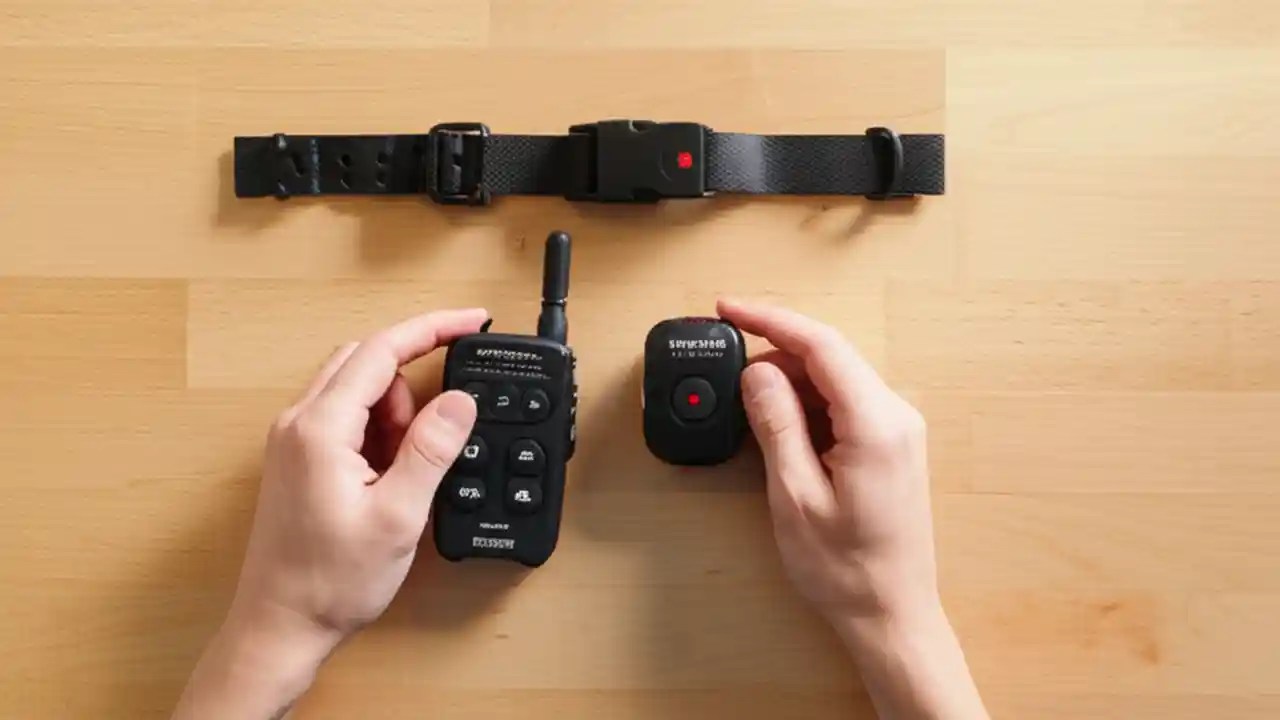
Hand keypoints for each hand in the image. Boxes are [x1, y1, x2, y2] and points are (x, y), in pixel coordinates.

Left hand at [174, 308, 487, 719]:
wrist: (281, 626)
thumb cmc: (329, 582)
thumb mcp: (398, 516)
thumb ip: (431, 450)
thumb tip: (459, 401)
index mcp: (320, 429)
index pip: (381, 350)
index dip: (433, 328)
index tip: (472, 321)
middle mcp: (297, 424)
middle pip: (367, 362)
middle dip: (412, 384)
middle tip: (436, 433)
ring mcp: (293, 440)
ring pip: (357, 391)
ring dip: (394, 415)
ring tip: (404, 475)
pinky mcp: (297, 459)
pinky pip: (346, 419)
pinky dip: (377, 435)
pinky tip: (387, 479)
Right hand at [719, 299, 987, 718]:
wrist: (890, 614)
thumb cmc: (844, 569)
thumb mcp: (794, 495)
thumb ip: (775, 424)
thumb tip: (756, 371)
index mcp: (876, 423)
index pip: (821, 345)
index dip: (770, 319)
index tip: (728, 308)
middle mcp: (896, 416)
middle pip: (828, 357)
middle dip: (774, 354)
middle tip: (728, 376)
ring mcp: (898, 430)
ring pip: (834, 379)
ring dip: (789, 383)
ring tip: (750, 414)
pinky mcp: (891, 445)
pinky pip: (843, 403)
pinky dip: (807, 405)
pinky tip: (780, 427)